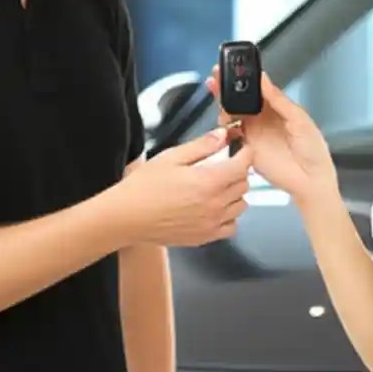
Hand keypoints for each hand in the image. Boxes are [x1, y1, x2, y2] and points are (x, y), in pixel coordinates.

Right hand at [115, 128, 251, 246]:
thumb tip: (223, 135)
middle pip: (244, 184)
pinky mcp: (204, 237)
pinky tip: (215, 207)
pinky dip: (229, 216)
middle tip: (226, 163)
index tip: (242, 148)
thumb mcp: (172, 157)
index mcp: (209, 181)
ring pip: (241, 205)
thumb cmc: (144, 186)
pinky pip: (231, 226)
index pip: (243, 165)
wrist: (126, 217)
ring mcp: (211, 224)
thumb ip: (202, 146)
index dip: (246, 153)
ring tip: (219, 185)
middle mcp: (215, 204)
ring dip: (235, 193)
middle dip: (239, 171)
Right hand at [206, 67, 336, 204]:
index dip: (245, 78)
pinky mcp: (247, 147)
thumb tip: (264, 79)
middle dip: (228, 86)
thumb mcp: (299, 119)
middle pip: (241, 99)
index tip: (234, 67)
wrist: (311, 180)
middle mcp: (263, 119)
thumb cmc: (313, 150)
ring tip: (218, 92)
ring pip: (233, 113)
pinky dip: (224, 125)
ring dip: (224, 102)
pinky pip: (231, 133)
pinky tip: (224, 118)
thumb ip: (278, 100)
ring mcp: (254, 132)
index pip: (257, 88)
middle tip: (217, 75)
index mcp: (278, 108)